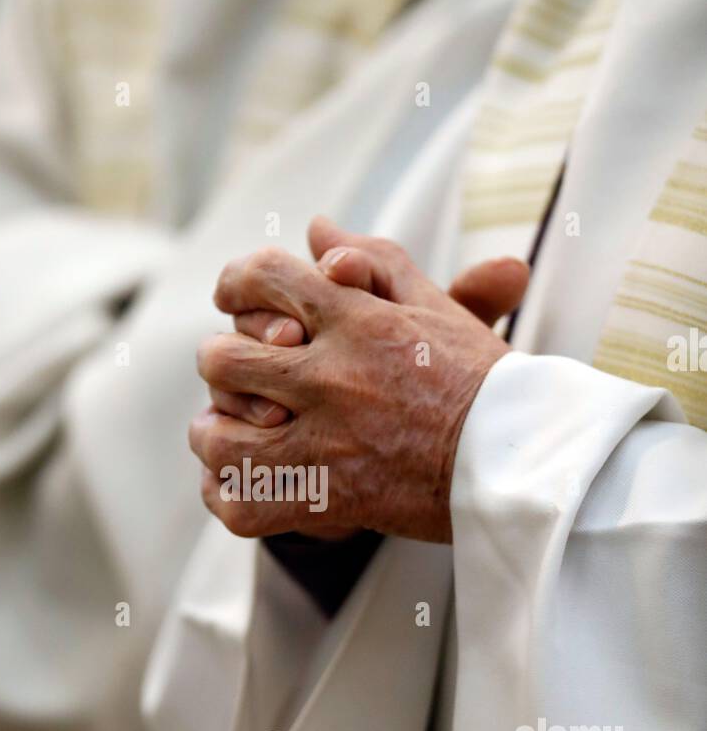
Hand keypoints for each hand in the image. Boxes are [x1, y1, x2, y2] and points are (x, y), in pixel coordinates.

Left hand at [192, 219, 528, 542]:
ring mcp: (323, 442)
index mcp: (358, 321)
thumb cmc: (478, 382)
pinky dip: (228, 494)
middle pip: (222, 359)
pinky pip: (240, 503)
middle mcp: (332, 377)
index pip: (261, 278)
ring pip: (218, 436)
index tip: (231, 297)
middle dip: (220, 363)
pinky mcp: (325, 501)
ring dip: (215, 434)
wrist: (516, 466)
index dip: (234, 284)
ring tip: (227, 434)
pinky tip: (242, 481)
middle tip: (232, 374)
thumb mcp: (432, 307)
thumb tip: (317, 228)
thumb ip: (374, 261)